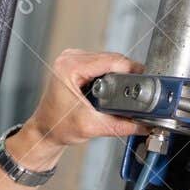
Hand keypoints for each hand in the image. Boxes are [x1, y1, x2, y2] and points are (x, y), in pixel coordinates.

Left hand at [16, 49, 145, 169]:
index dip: (132, 71)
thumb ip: (122, 125)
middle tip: (138, 90)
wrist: (44, 130)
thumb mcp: (92, 127)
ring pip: (108, 60)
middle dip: (128, 74)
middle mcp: (69, 59)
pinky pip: (101, 63)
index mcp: (69, 67)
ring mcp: (71, 59)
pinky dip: (111, 74)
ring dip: (120, 74)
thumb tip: (145, 123)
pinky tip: (114, 86)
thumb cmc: (57, 126)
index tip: (144, 82)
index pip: (112, 61)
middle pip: (112, 58)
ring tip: (125, 90)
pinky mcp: (75, 64)